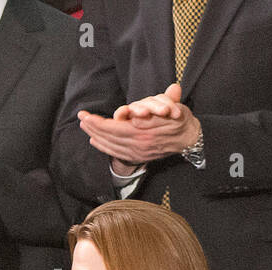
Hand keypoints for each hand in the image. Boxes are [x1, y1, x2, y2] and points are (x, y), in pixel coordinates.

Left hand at [79, 83, 201, 165]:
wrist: (190, 139)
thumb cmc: (180, 120)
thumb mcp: (171, 110)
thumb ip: (152, 112)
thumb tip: (136, 114)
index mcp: (143, 133)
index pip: (113, 128)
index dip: (97, 123)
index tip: (86, 116)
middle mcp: (137, 145)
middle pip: (108, 137)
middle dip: (92, 128)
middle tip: (81, 119)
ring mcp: (136, 153)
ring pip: (109, 145)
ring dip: (95, 135)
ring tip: (85, 127)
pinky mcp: (137, 157)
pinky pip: (115, 152)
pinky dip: (103, 146)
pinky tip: (94, 140)